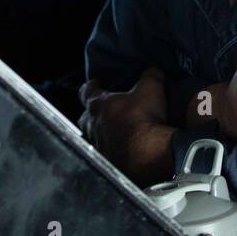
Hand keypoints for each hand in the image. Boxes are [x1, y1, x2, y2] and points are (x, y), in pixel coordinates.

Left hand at [79, 68, 174, 185]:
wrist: (148, 155)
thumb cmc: (144, 119)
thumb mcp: (151, 88)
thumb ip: (150, 76)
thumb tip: (153, 71)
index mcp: (99, 105)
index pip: (87, 91)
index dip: (90, 87)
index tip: (94, 84)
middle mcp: (93, 126)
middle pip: (84, 118)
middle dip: (90, 114)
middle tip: (100, 111)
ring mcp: (99, 147)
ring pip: (92, 138)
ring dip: (99, 135)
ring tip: (110, 133)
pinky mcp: (108, 164)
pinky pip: (105, 156)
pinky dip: (111, 152)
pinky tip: (121, 152)